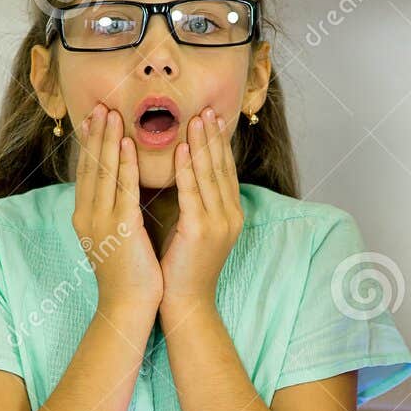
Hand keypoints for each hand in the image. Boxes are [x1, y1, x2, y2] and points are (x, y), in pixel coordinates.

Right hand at [71, 104, 162, 315]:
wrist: (128, 307)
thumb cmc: (129, 275)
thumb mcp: (114, 239)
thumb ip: (115, 213)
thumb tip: (122, 191)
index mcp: (84, 218)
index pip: (86, 173)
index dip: (90, 145)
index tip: (93, 119)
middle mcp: (87, 216)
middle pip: (90, 166)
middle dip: (95, 134)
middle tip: (100, 104)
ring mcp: (100, 222)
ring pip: (103, 171)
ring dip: (108, 139)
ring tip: (112, 112)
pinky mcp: (119, 228)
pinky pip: (122, 188)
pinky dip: (124, 163)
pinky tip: (128, 143)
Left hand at [160, 107, 242, 317]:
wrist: (184, 303)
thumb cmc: (181, 267)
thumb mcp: (192, 228)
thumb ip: (193, 201)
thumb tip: (180, 171)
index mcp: (229, 214)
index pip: (225, 170)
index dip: (219, 143)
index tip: (212, 118)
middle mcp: (230, 215)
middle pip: (221, 166)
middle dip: (213, 136)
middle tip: (206, 108)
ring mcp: (219, 223)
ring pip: (209, 174)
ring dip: (201, 144)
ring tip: (194, 118)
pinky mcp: (201, 231)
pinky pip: (193, 193)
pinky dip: (187, 169)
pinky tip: (180, 149)